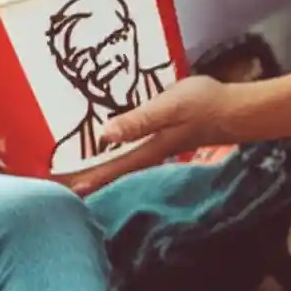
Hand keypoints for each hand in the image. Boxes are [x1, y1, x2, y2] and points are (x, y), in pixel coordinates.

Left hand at [63, 75, 231, 193]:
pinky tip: (106, 144)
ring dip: (97, 164)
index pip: (110, 168)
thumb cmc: (204, 105)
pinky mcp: (162, 138)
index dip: (85, 177)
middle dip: (85, 174)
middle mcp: (149, 153)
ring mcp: (157, 147)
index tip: (58, 186)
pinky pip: (130, 149)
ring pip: (120, 161)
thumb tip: (106, 134)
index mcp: (148, 149)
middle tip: (55, 179)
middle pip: (112, 170)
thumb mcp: (170, 107)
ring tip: (73, 166)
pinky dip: (113, 150)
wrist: (235, 110)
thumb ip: (139, 120)